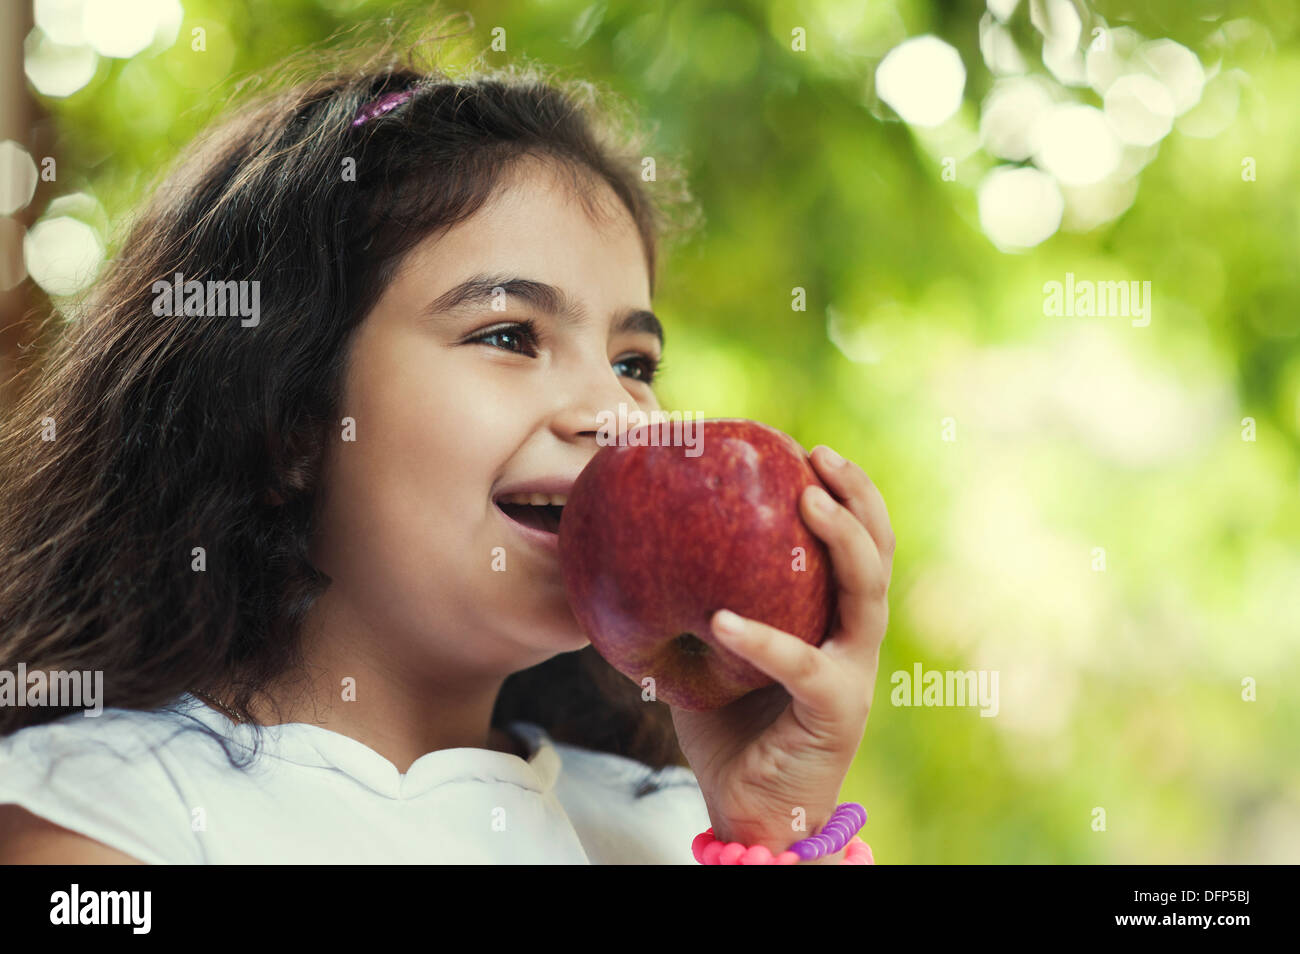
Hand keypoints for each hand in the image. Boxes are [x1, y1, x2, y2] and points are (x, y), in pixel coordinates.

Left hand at [671, 445, 893, 863]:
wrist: (749, 808)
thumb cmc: (727, 726)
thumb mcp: (707, 650)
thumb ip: (691, 602)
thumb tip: (630, 545)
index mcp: (830, 620)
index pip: (854, 543)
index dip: (843, 492)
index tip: (804, 448)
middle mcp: (853, 640)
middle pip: (878, 552)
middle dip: (858, 496)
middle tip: (819, 454)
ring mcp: (852, 674)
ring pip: (867, 594)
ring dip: (843, 541)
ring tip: (807, 501)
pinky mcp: (837, 713)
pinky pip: (803, 666)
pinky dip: (764, 640)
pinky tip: (722, 619)